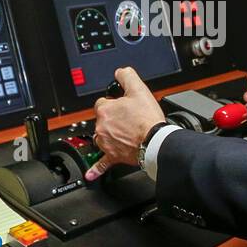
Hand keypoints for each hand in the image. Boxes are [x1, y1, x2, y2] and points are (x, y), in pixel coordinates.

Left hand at [87, 66, 165, 180]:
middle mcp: (101, 127)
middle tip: (129, 119)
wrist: (156, 141)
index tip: (123, 105)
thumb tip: (120, 72)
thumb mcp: (139, 89)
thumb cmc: (148, 119)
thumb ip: (127, 76)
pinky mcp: (113, 156)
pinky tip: (91, 173)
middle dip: (113, 119)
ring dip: (110, 135)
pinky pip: (101, 163)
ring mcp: (106, 142)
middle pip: (102, 120)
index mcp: (105, 110)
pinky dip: (96, 168)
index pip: (102, 102)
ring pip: (102, 136)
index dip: (114, 102)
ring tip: (124, 133)